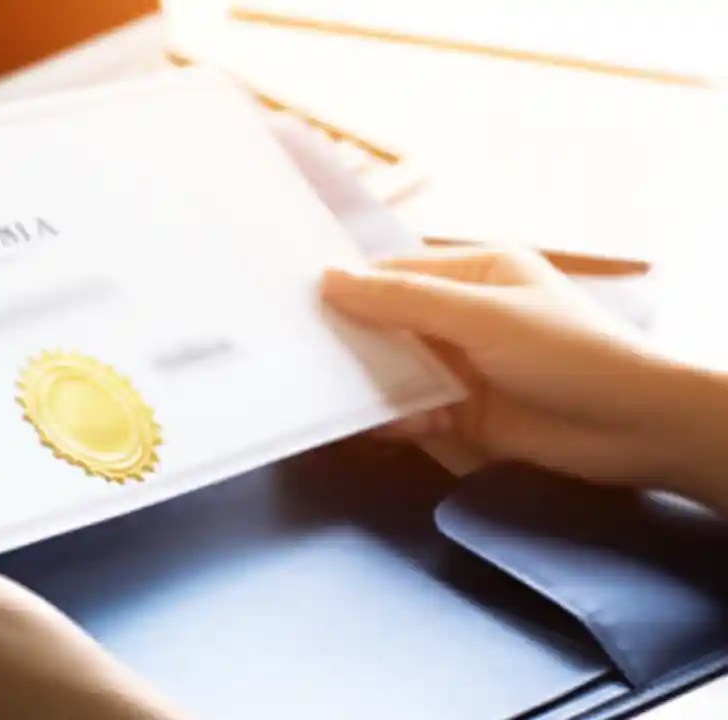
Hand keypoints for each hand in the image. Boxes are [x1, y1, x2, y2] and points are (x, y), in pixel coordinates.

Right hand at [321, 246, 727, 490]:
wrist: (634, 429)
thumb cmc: (568, 354)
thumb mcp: (482, 316)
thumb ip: (403, 301)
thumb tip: (329, 279)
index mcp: (474, 274)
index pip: (394, 275)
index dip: (349, 288)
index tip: (298, 305)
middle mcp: (463, 316)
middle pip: (387, 324)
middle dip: (354, 341)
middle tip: (306, 356)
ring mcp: (461, 367)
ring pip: (393, 370)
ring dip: (375, 385)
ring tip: (348, 398)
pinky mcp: (461, 414)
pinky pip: (409, 410)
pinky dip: (399, 418)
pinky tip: (405, 426)